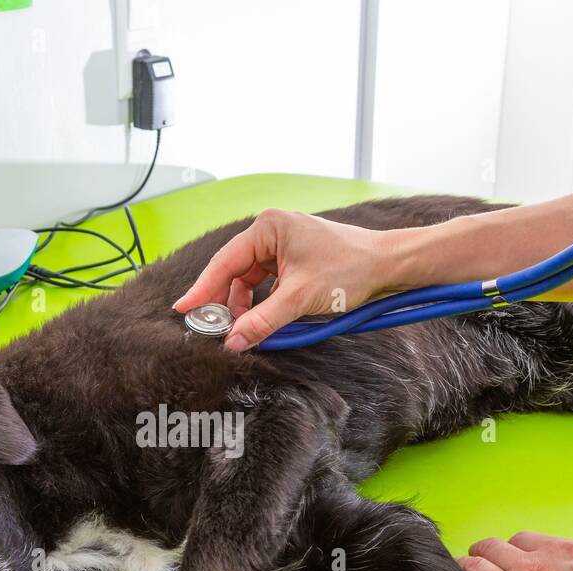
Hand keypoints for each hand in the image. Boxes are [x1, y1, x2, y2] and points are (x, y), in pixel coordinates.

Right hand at [174, 208, 409, 350]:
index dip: (203, 289)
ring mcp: (284, 245)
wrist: (389, 266)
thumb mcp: (300, 298)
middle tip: (214, 329)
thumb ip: (263, 320)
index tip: (184, 310)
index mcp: (268, 228)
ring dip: (245, 306)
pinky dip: (262, 303)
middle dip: (225, 302)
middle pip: (234, 272)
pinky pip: (267, 284)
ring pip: (250, 280)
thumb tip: (232, 342)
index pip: (224, 262)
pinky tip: (261, 321)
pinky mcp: (295, 260)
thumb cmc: (350, 270)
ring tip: (243, 330)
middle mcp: (272, 232)